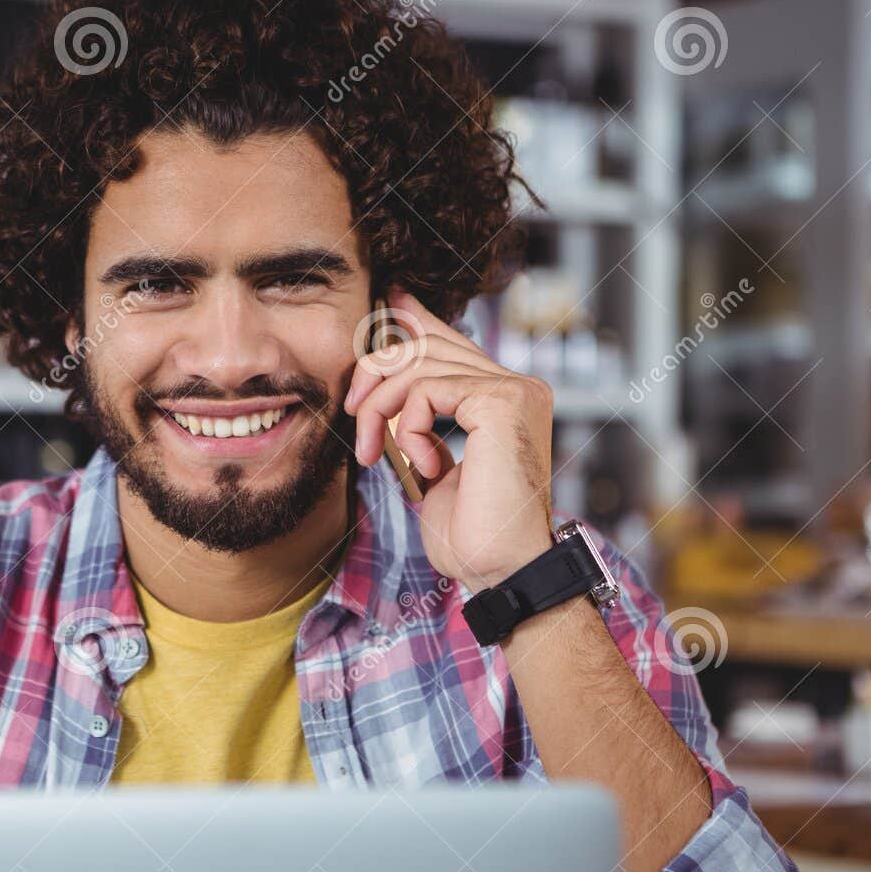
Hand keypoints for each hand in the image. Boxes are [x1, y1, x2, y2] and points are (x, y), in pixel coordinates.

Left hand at [343, 287, 553, 590]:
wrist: (500, 570)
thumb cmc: (471, 536)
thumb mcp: (433, 471)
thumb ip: (422, 430)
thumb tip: (393, 399)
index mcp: (505, 399)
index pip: (453, 342)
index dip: (416, 318)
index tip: (387, 301)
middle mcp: (517, 386)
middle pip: (430, 343)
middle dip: (377, 370)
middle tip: (353, 412)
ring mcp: (514, 391)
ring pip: (420, 364)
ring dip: (380, 409)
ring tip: (375, 453)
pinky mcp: (503, 401)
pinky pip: (428, 389)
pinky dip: (408, 424)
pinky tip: (418, 462)